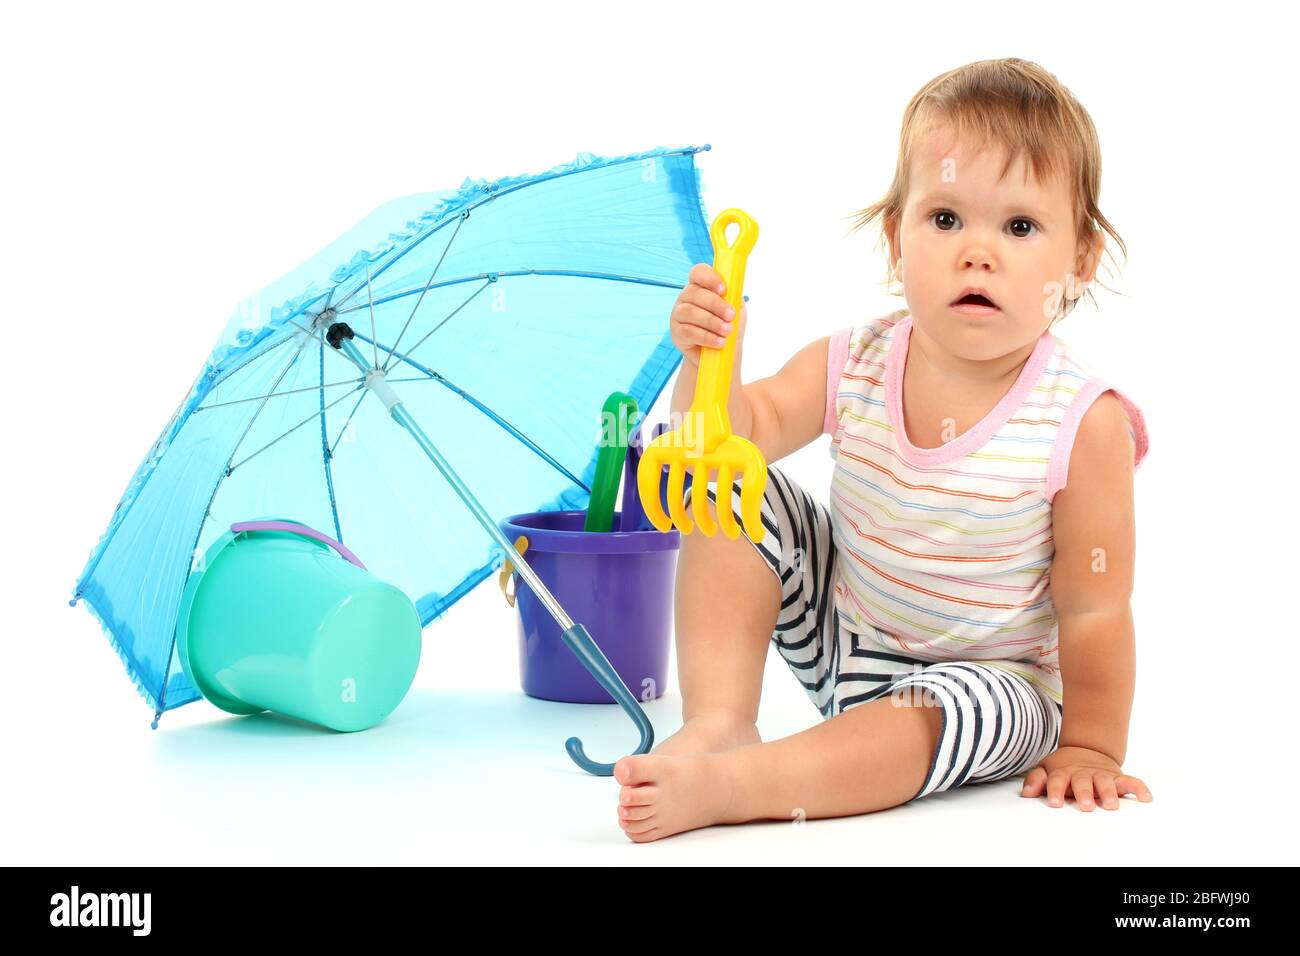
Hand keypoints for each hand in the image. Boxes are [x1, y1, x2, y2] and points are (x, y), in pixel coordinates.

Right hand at [671, 263, 741, 366]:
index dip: (709, 278)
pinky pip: (688, 331)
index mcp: (701, 286)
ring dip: (712, 322)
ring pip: (690, 312)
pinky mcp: (676, 332)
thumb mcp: (736, 309)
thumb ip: (734, 298)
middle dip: (716, 304)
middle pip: (695, 293)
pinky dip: (706, 337)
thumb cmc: (728, 325)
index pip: (698, 272)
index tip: (723, 290)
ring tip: (727, 331)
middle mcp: (686, 297)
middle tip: (731, 316)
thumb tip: (734, 292)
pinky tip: (719, 342)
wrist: (721, 352)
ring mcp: (678, 314)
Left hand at [1020, 745, 1152, 810]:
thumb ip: (1036, 780)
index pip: (1058, 780)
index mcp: (1064, 772)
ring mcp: (1101, 775)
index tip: (1055, 803)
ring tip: (1111, 805)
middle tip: (1086, 806)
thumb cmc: (1064, 767)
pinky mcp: (1117, 777)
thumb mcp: (1047, 769)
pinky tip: (1145, 797)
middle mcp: (1083, 774)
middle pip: (1083, 782)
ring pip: (1106, 782)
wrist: (1086, 750)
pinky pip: (1130, 781)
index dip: (1056, 791)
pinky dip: (1139, 788)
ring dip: (1109, 792)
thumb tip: (1026, 793)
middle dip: (1084, 793)